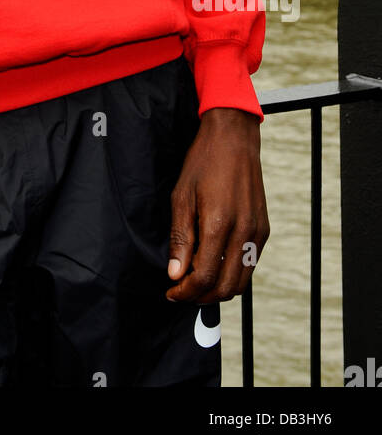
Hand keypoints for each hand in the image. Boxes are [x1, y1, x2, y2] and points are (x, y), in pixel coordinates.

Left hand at [166, 106, 268, 302]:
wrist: (234, 138)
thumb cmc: (203, 162)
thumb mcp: (182, 196)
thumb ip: (180, 238)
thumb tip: (175, 274)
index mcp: (219, 224)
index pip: (204, 277)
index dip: (185, 292)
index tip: (171, 291)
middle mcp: (243, 232)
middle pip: (225, 287)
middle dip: (200, 296)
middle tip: (181, 291)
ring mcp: (257, 232)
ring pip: (241, 282)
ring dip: (218, 289)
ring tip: (196, 281)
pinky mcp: (264, 229)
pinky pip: (250, 265)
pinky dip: (232, 274)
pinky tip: (214, 263)